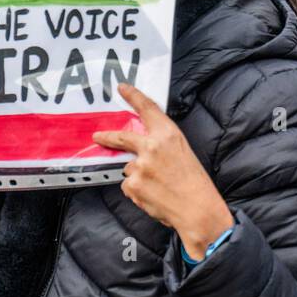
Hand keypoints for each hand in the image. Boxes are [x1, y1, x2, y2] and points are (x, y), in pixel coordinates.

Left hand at [92, 83, 233, 259]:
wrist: (197, 209)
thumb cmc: (195, 182)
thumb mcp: (183, 152)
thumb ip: (161, 145)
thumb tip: (141, 149)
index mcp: (168, 134)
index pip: (148, 109)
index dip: (133, 96)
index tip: (122, 88)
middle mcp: (152, 146)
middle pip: (122, 137)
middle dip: (108, 137)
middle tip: (98, 136)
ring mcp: (139, 166)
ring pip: (130, 168)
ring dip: (139, 176)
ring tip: (159, 187)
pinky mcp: (132, 184)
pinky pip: (128, 185)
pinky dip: (138, 191)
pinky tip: (154, 195)